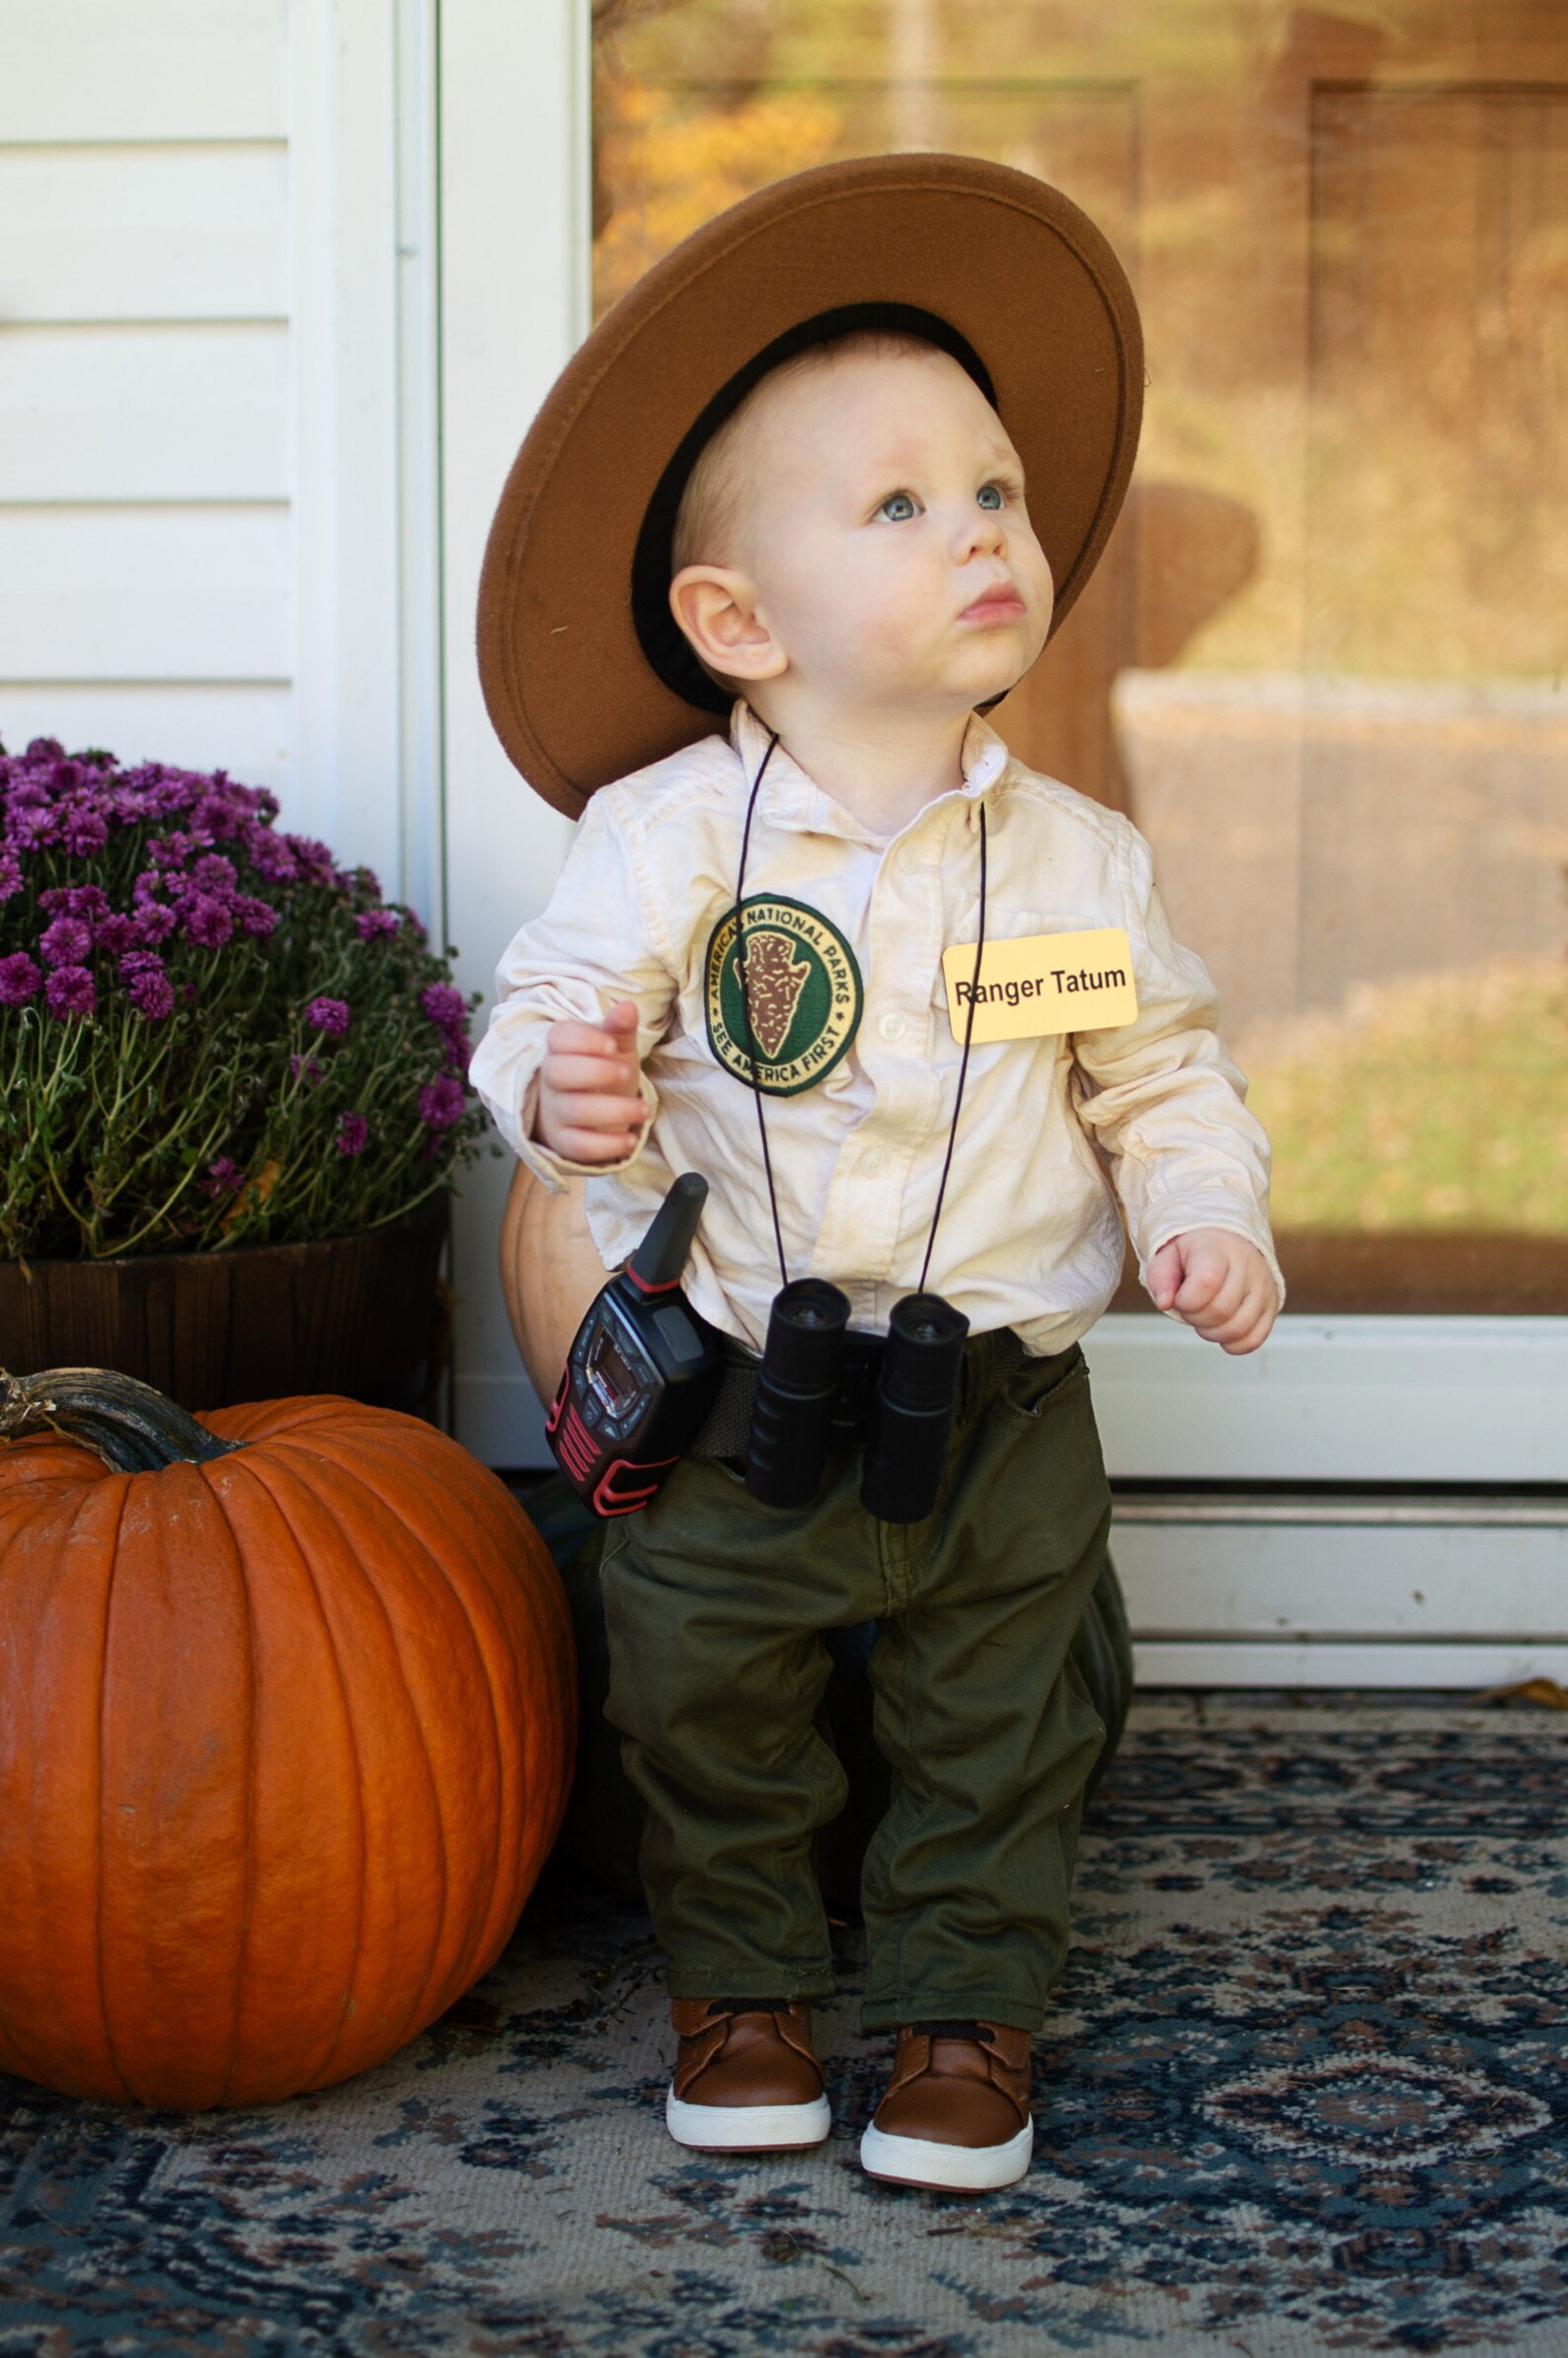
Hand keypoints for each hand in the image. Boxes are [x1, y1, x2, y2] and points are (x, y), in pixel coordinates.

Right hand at [534, 1000, 645, 1163]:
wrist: (590, 1116)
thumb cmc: (602, 1074)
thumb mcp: (614, 1051)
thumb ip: (619, 1030)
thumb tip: (627, 1007)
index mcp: (561, 1050)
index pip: (558, 1038)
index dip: (583, 1040)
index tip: (611, 1045)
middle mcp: (552, 1081)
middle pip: (559, 1072)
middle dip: (595, 1072)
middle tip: (625, 1073)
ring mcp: (555, 1112)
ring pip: (575, 1110)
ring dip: (614, 1110)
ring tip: (644, 1110)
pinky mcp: (563, 1142)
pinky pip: (579, 1145)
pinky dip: (607, 1145)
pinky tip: (630, 1141)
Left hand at [1146, 1228, 1277, 1353]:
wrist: (1226, 1241)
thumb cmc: (1194, 1252)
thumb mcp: (1168, 1255)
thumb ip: (1160, 1278)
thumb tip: (1165, 1303)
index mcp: (1218, 1249)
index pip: (1206, 1283)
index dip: (1185, 1301)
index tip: (1179, 1296)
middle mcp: (1247, 1265)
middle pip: (1221, 1310)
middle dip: (1195, 1318)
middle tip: (1191, 1307)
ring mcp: (1263, 1286)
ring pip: (1238, 1328)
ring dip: (1212, 1333)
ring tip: (1205, 1317)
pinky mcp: (1272, 1305)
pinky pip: (1254, 1339)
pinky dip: (1233, 1344)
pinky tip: (1221, 1329)